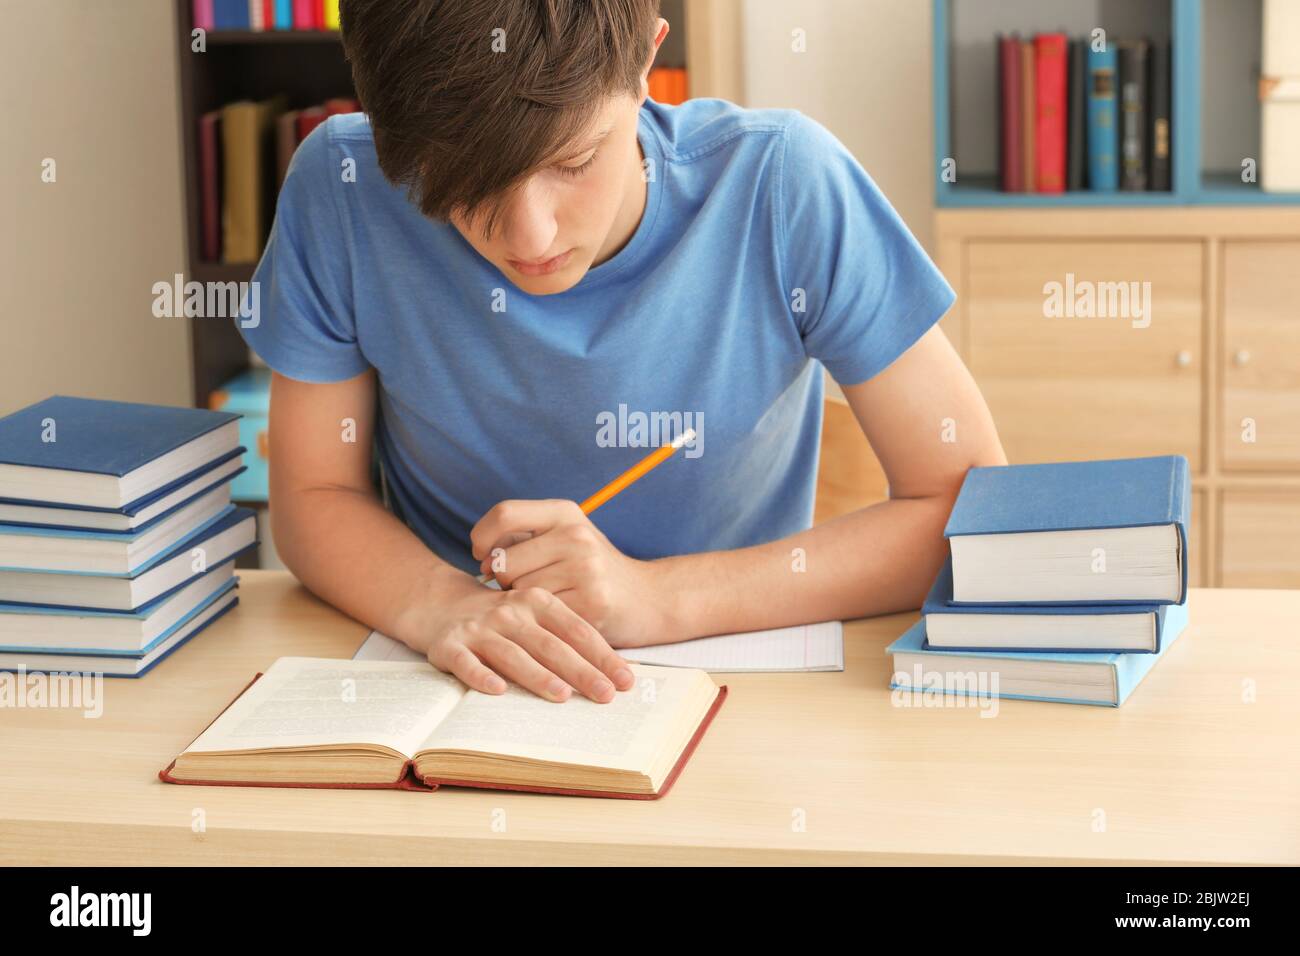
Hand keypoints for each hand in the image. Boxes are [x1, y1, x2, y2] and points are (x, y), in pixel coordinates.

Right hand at [415, 585, 635, 702]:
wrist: (441, 604)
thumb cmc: (503, 619)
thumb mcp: (536, 617)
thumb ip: (568, 639)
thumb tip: (617, 672)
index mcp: (538, 602)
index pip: (577, 630)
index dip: (602, 655)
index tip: (626, 680)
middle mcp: (510, 612)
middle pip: (550, 644)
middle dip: (581, 671)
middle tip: (606, 694)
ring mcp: (479, 628)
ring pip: (512, 654)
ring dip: (537, 675)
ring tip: (563, 695)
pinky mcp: (450, 645)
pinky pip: (466, 663)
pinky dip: (480, 675)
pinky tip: (497, 690)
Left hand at [470, 499, 673, 647]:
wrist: (648, 597)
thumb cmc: (592, 568)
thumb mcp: (563, 537)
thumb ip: (522, 537)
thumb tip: (482, 554)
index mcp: (565, 512)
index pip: (504, 514)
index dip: (482, 536)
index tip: (483, 555)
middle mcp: (576, 534)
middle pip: (504, 560)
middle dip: (503, 579)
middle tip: (523, 585)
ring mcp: (585, 568)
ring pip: (519, 590)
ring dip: (524, 601)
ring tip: (551, 598)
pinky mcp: (591, 603)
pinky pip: (541, 614)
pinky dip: (543, 619)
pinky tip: (562, 614)